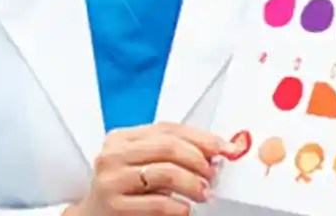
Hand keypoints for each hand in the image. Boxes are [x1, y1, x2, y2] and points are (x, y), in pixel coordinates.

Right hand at [69, 123, 237, 215]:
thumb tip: (215, 151)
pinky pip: (157, 203)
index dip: (201, 137)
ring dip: (193, 183)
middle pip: (168, 147)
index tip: (224, 148)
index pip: (168, 128)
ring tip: (203, 193)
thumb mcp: (142, 164)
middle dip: (198, 160)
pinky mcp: (114, 206)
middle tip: (212, 174)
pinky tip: (184, 209)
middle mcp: (113, 155)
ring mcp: (111, 180)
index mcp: (121, 138)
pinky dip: (178, 207)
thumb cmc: (124, 190)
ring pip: (165, 172)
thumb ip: (171, 153)